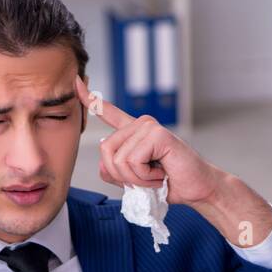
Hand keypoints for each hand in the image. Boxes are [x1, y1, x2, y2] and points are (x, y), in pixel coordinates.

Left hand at [76, 74, 221, 206]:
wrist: (196, 189)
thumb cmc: (169, 183)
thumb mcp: (134, 180)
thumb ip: (114, 170)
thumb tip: (103, 156)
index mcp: (133, 132)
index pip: (108, 112)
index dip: (90, 99)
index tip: (75, 82)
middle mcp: (140, 124)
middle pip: (105, 150)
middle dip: (122, 176)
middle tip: (146, 179)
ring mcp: (149, 126)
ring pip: (118, 160)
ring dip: (136, 179)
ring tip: (156, 177)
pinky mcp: (158, 134)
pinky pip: (133, 162)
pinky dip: (145, 177)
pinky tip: (162, 174)